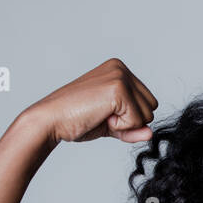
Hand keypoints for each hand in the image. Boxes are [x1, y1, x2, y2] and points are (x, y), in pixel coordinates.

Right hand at [26, 58, 158, 144]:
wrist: (51, 120)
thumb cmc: (75, 120)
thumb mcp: (111, 124)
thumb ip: (132, 127)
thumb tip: (151, 134)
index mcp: (119, 70)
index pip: (147, 102)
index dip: (128, 117)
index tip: (103, 112)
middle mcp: (121, 68)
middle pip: (151, 107)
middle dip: (130, 121)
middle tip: (101, 115)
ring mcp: (120, 76)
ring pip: (147, 115)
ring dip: (125, 124)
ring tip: (99, 114)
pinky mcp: (118, 89)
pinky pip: (136, 121)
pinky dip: (119, 127)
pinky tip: (99, 116)